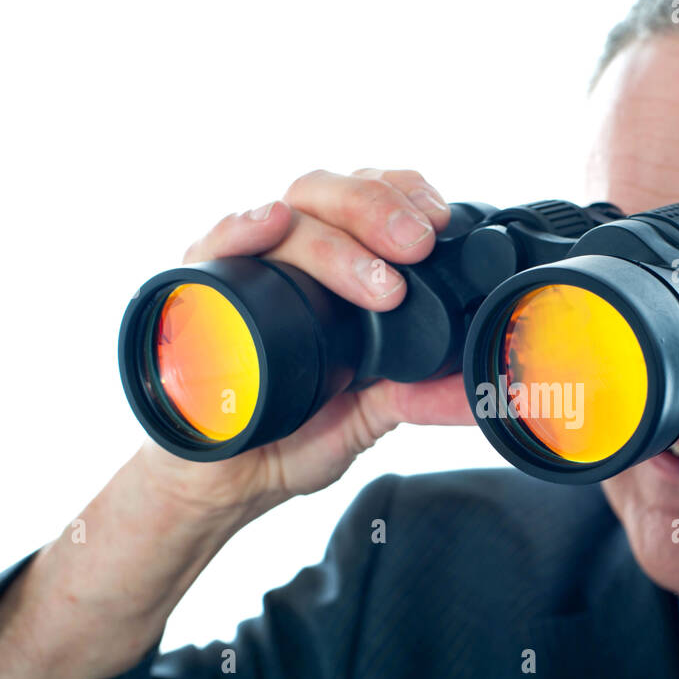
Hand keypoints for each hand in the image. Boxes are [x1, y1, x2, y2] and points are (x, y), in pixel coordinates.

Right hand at [136, 167, 474, 521]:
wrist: (226, 484)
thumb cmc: (289, 436)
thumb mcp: (371, 417)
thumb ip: (422, 396)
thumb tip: (483, 392)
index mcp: (335, 273)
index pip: (368, 199)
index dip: (404, 194)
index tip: (439, 222)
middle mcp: (290, 260)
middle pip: (329, 195)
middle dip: (379, 210)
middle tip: (417, 245)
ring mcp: (245, 273)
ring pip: (286, 217)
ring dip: (336, 240)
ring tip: (381, 282)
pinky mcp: (196, 296)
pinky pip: (211, 246)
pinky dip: (240, 230)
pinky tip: (270, 224)